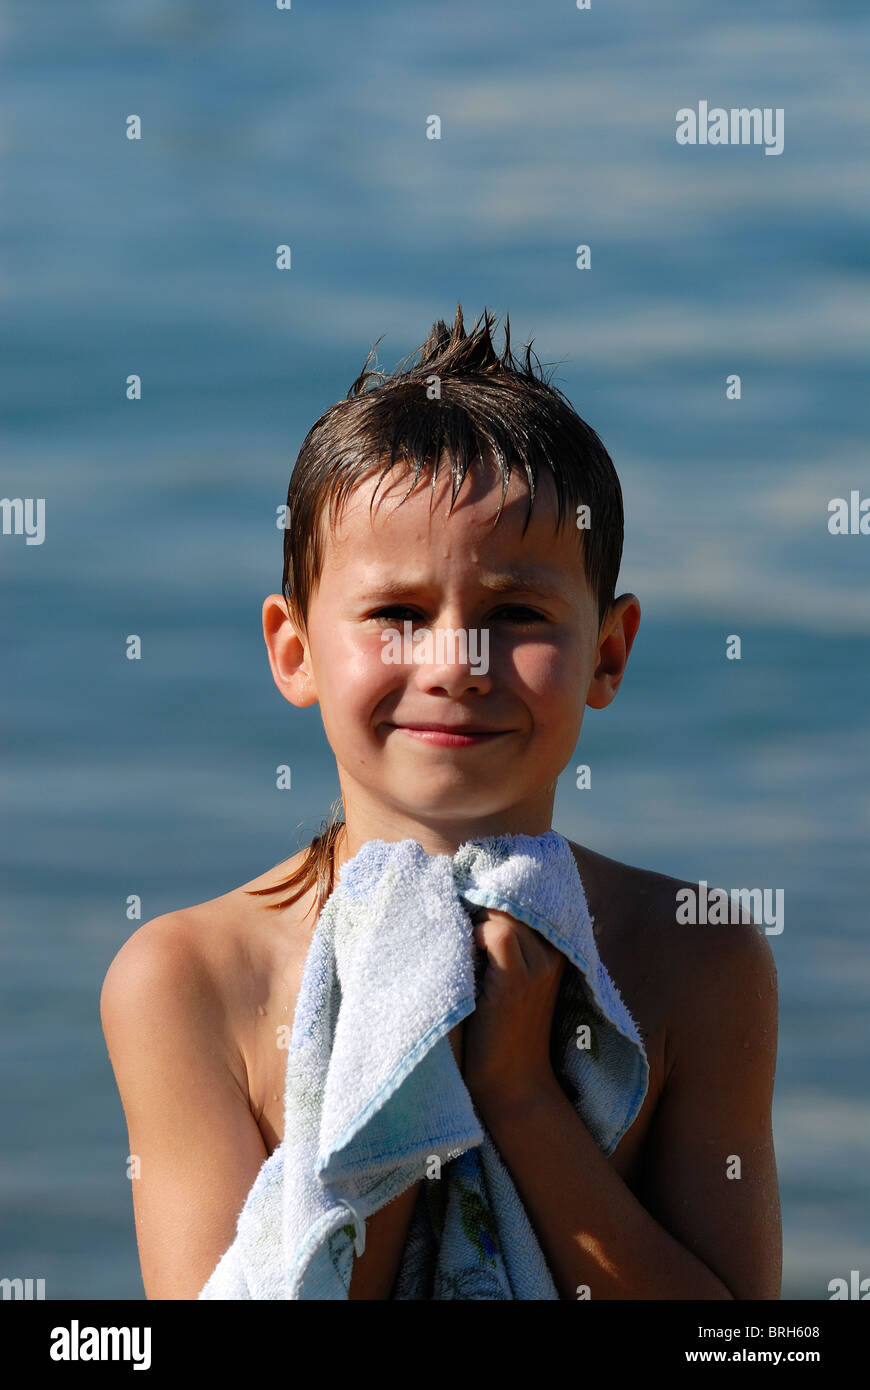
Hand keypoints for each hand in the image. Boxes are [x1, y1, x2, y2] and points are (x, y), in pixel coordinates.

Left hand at [462, 909, 565, 1108]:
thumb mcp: (510, 978)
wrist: (512, 1082)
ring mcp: (538, 967)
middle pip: (513, 901)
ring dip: (476, 922)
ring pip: (504, 913)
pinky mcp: (516, 982)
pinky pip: (497, 933)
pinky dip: (476, 937)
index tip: (468, 899)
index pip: (527, 898)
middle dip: (481, 905)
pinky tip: (466, 960)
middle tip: (458, 922)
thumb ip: (505, 943)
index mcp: (555, 949)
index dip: (495, 895)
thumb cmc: (502, 1030)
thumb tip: (470, 903)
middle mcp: (553, 953)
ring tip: (463, 950)